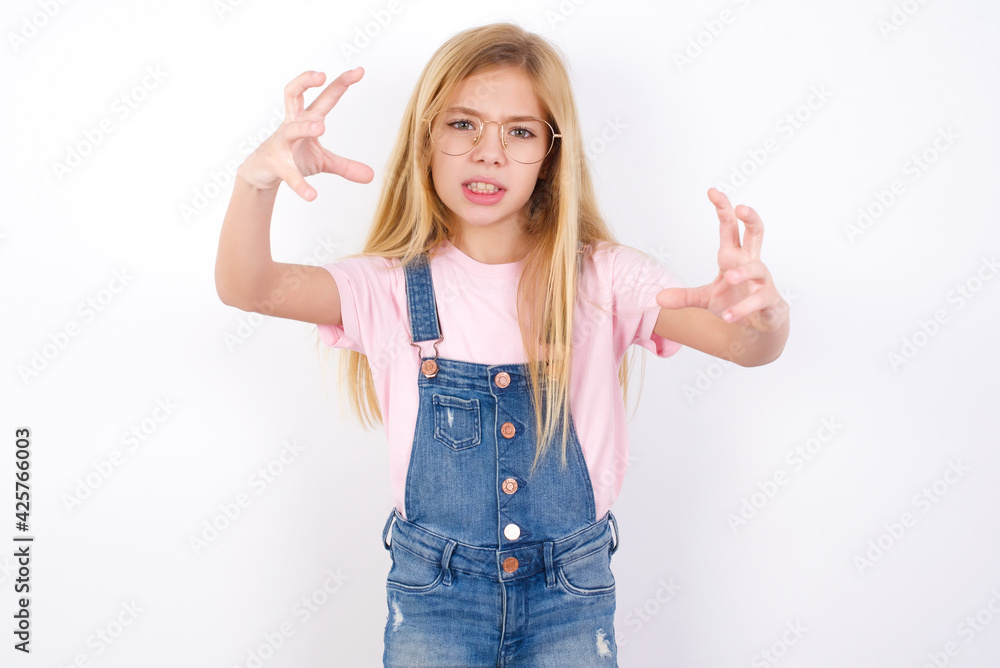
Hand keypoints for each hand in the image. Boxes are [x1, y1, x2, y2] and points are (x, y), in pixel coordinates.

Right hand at [238, 68, 374, 200]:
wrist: (260, 173)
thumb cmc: (291, 157)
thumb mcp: (322, 161)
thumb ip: (346, 166)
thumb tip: (372, 176)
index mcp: (306, 119)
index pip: (325, 96)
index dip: (340, 83)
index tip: (358, 71)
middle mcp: (292, 124)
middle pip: (294, 95)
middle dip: (305, 82)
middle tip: (321, 75)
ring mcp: (281, 143)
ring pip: (290, 129)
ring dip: (305, 126)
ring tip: (320, 127)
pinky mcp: (275, 164)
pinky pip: (288, 173)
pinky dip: (300, 184)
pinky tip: (311, 195)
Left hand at [656, 188, 787, 331]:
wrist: (760, 324)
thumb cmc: (736, 300)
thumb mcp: (706, 299)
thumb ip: (684, 296)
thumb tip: (658, 298)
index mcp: (733, 256)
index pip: (729, 228)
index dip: (723, 210)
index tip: (713, 192)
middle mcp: (750, 263)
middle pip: (756, 234)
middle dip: (751, 218)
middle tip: (742, 207)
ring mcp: (762, 281)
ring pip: (757, 269)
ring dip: (743, 272)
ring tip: (729, 277)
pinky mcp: (769, 300)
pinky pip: (758, 301)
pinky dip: (742, 308)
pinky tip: (729, 316)